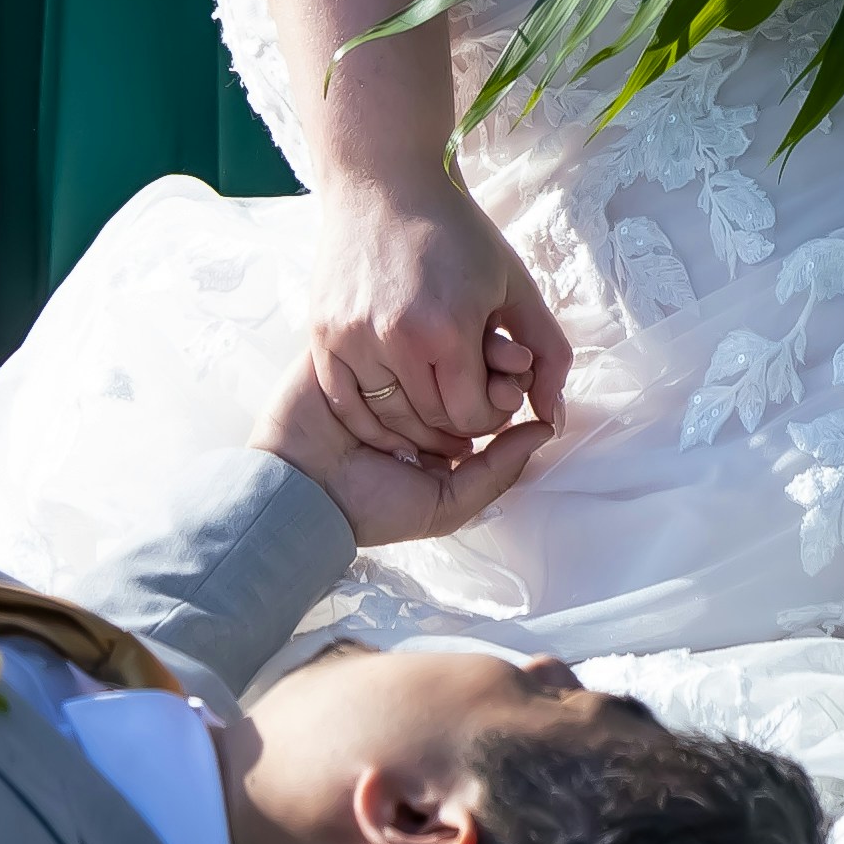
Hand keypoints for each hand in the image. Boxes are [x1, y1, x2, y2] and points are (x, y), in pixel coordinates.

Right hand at [247, 338, 549, 548]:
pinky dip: (395, 347)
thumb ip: (498, 470)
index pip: (482, 377)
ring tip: (466, 365)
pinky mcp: (337, 348)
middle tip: (507, 358)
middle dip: (488, 355)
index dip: (507, 373)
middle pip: (459, 350)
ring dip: (447, 348)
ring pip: (422, 338)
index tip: (521, 372)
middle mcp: (408, 385)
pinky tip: (405, 363)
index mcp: (437, 413)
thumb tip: (547, 426)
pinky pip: (376, 336)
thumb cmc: (370, 507)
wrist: (296, 497)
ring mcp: (372, 362)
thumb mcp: (446, 503)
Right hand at [303, 174, 570, 463]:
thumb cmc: (457, 232)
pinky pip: (343, 400)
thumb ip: (549, 352)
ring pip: (385, 416)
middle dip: (454, 419)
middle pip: (430, 420)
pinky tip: (390, 401)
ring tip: (431, 396)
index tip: (491, 393)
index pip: (471, 416)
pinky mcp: (322, 332)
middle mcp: (396, 339)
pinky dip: (367, 413)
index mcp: (449, 329)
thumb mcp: (517, 285)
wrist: (386, 183)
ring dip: (413, 419)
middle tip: (463, 395)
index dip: (489, 414)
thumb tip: (554, 418)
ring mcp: (352, 336)